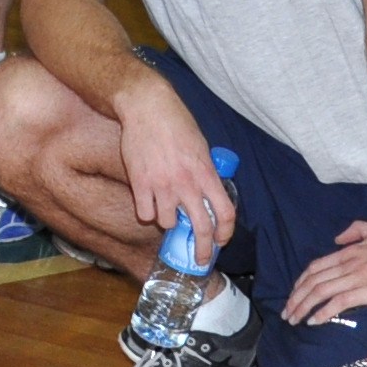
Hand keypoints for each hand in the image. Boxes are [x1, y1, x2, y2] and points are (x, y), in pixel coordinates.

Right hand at [113, 71, 236, 250]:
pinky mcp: (140, 183)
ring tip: (165, 210)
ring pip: (167, 223)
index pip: (226, 213)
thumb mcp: (201, 147)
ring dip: (167, 222)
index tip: (221, 241)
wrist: (147, 108)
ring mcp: (162, 186)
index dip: (226, 233)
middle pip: (201, 228)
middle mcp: (187, 184)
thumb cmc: (176, 123)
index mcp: (206, 173)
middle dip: (201, 250)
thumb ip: (204, 173)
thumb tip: (208, 192)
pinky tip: (147, 201)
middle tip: (199, 258)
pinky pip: (144, 213)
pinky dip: (146, 211)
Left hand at [283, 218, 366, 326]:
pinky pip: (338, 302)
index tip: (293, 293)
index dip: (301, 281)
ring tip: (293, 319)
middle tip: (286, 312)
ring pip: (320, 292)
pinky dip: (323, 312)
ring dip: (303, 307)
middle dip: (295, 298)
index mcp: (349, 252)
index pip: (316, 267)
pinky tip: (314, 321)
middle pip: (312, 281)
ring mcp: (356, 278)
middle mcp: (347, 265)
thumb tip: (338, 239)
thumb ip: (356, 230)